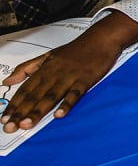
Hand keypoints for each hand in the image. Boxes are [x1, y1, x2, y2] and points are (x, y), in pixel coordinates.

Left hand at [0, 12, 137, 132]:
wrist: (100, 38)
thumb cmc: (75, 49)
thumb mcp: (47, 56)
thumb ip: (26, 68)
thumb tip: (7, 81)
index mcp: (44, 69)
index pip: (24, 89)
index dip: (13, 105)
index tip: (4, 118)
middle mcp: (54, 74)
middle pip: (34, 95)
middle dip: (21, 112)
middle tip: (10, 127)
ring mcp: (70, 77)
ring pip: (50, 96)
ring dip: (38, 111)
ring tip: (27, 124)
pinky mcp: (85, 80)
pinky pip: (75, 94)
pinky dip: (67, 104)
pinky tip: (59, 114)